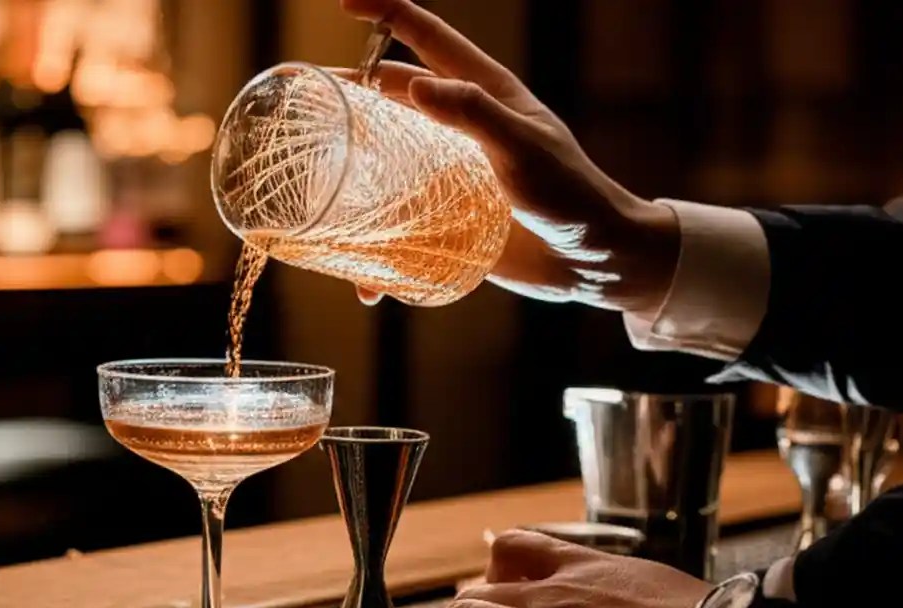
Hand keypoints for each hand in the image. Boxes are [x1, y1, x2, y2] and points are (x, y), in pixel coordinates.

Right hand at [341, 0, 680, 312]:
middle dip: (351, 94)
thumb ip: (474, 115)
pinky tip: (366, 284)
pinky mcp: (447, 218)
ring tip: (318, 191)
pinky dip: (378, 253)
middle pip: (393, 95)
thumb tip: (414, 85)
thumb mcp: (523, 149)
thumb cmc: (571, 197)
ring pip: (388, 160)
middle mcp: (460, 128)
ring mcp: (451, 173)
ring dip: (353, 174)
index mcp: (483, 94)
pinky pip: (400, 225)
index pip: (427, 38)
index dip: (386, 14)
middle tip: (308, 102)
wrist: (594, 262)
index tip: (345, 4)